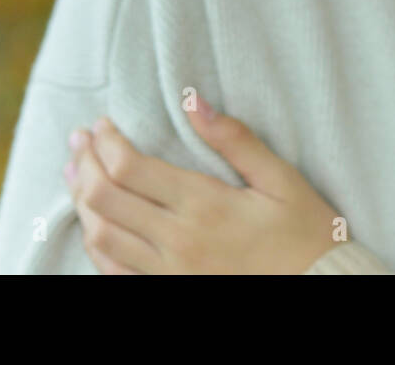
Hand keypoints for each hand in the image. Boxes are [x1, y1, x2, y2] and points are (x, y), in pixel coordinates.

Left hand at [62, 98, 344, 273]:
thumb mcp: (281, 179)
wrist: (318, 290)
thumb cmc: (306, 233)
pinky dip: (96, 244)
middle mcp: (178, 240)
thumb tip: (194, 102)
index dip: (107, 141)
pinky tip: (94, 224)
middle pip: (106, 198)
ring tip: (76, 174)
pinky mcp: (168, 292)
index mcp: (204, 204)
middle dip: (85, 163)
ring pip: (101, 236)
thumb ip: (235, 140)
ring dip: (82, 201)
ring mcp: (169, 272)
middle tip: (78, 140)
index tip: (102, 123)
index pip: (131, 167)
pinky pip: (114, 271)